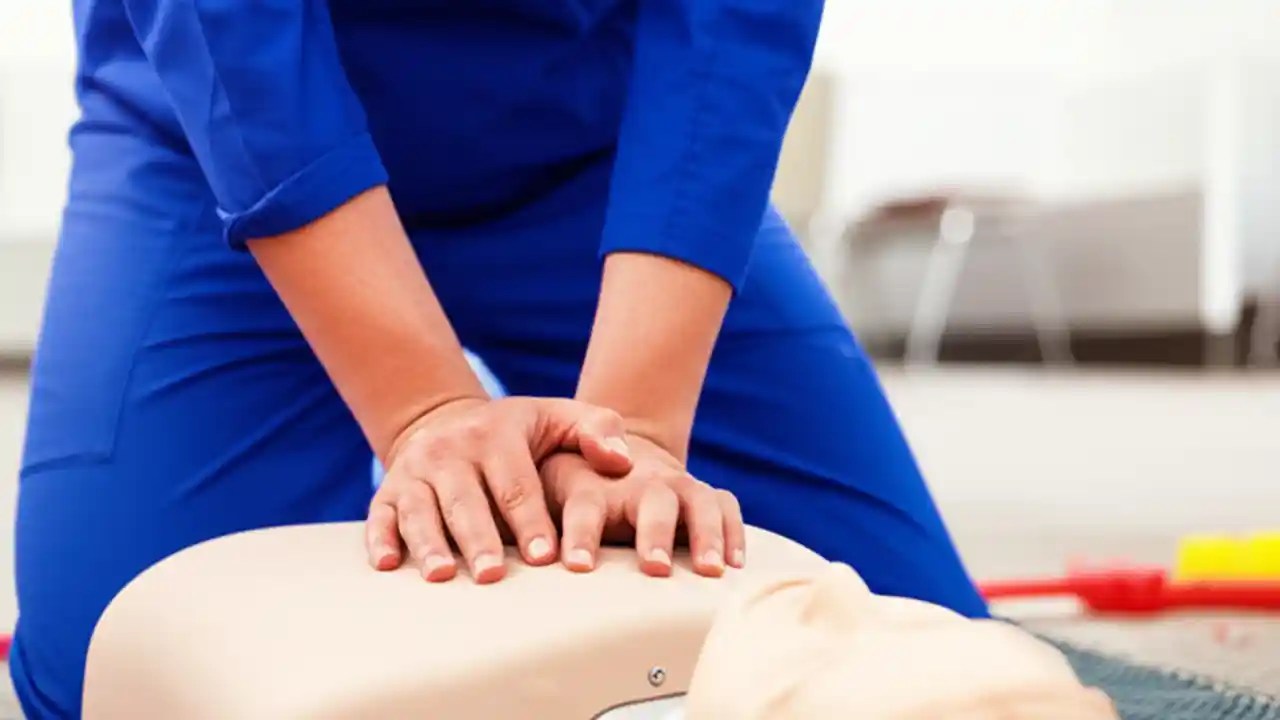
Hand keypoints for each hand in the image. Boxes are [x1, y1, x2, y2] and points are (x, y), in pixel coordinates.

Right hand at [365, 397, 631, 582]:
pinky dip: (380, 539)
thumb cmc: (519, 434)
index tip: (546, 556)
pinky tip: (389, 564)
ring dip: (430, 544)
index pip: (515, 482)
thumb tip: (621, 462)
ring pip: (420, 510)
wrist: (447, 423)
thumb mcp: (560, 417)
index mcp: (496, 433)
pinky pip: (379, 515)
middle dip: (480, 539)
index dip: (530, 519)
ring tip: (443, 576)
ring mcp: (416, 472)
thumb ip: (599, 430)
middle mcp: (451, 450)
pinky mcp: (388, 492)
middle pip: (466, 501)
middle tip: (495, 574)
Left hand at [540, 434, 745, 577]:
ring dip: (704, 534)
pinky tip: (734, 564)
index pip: (586, 503)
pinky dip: (732, 531)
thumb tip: (492, 559)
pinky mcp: (700, 495)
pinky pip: (724, 505)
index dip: (582, 533)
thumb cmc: (565, 486)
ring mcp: (674, 484)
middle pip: (652, 499)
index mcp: (591, 481)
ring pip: (697, 500)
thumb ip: (522, 520)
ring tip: (710, 570)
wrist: (606, 451)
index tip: (575, 566)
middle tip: (654, 569)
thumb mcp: (539, 492)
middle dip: (655, 533)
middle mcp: (638, 480)